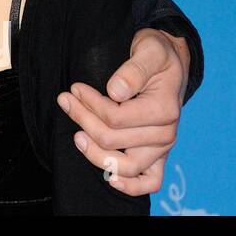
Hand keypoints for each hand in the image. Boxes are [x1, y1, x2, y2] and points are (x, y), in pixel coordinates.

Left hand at [56, 27, 188, 195]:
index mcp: (164, 109)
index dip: (89, 104)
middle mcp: (165, 134)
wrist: (169, 65)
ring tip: (76, 135)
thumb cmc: (156, 56)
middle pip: (112, 140)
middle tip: (66, 99)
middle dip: (82, 119)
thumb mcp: (149, 50)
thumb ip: (134, 70)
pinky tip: (111, 179)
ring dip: (94, 153)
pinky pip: (150, 182)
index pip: (115, 117)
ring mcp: (162, 149)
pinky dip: (131, 186)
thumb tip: (115, 91)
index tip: (75, 88)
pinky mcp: (158, 156)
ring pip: (124, 166)